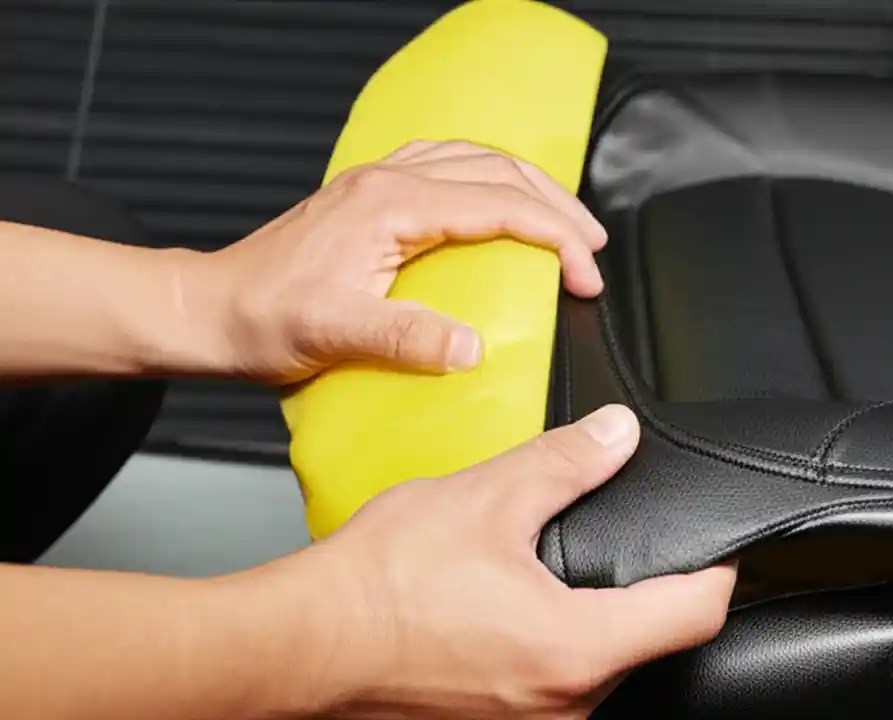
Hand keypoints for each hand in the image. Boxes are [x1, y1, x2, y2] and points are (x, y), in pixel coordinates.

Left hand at [181, 140, 607, 383]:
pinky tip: (495, 203)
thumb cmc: (263, 321)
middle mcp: (388, 181)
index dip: (555, 237)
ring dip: (528, 187)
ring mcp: (378, 183)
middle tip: (592, 248)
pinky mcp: (369, 198)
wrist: (209, 311)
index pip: (499, 205)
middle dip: (557, 206)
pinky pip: (446, 166)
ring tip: (563, 221)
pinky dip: (488, 180)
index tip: (585, 276)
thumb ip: (406, 340)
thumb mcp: (335, 335)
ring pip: (475, 160)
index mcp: (391, 205)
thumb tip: (473, 348)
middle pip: (498, 171)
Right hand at [272, 405, 735, 718]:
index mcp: (576, 648)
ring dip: (587, 622)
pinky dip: (546, 650)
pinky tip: (504, 617)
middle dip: (640, 593)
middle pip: (648, 644)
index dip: (714, 571)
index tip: (715, 548)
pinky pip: (550, 689)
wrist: (299, 648)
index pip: (695, 614)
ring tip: (543, 577)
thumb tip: (616, 435)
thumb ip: (564, 464)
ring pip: (596, 668)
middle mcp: (564, 705)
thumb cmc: (377, 587)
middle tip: (612, 546)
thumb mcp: (484, 499)